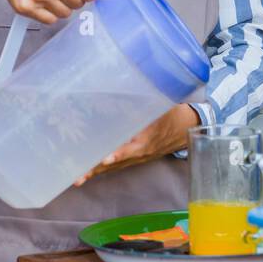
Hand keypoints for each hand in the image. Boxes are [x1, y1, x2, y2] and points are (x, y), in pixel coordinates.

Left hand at [73, 104, 200, 185]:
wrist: (185, 129)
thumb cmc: (172, 113)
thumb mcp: (162, 103)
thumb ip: (145, 98)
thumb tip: (129, 83)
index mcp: (148, 137)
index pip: (132, 146)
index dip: (119, 153)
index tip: (106, 158)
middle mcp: (141, 151)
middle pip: (117, 161)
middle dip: (97, 168)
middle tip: (79, 176)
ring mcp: (137, 157)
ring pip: (114, 166)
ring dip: (96, 172)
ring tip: (77, 178)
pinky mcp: (134, 159)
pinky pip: (116, 165)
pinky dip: (101, 169)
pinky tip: (87, 172)